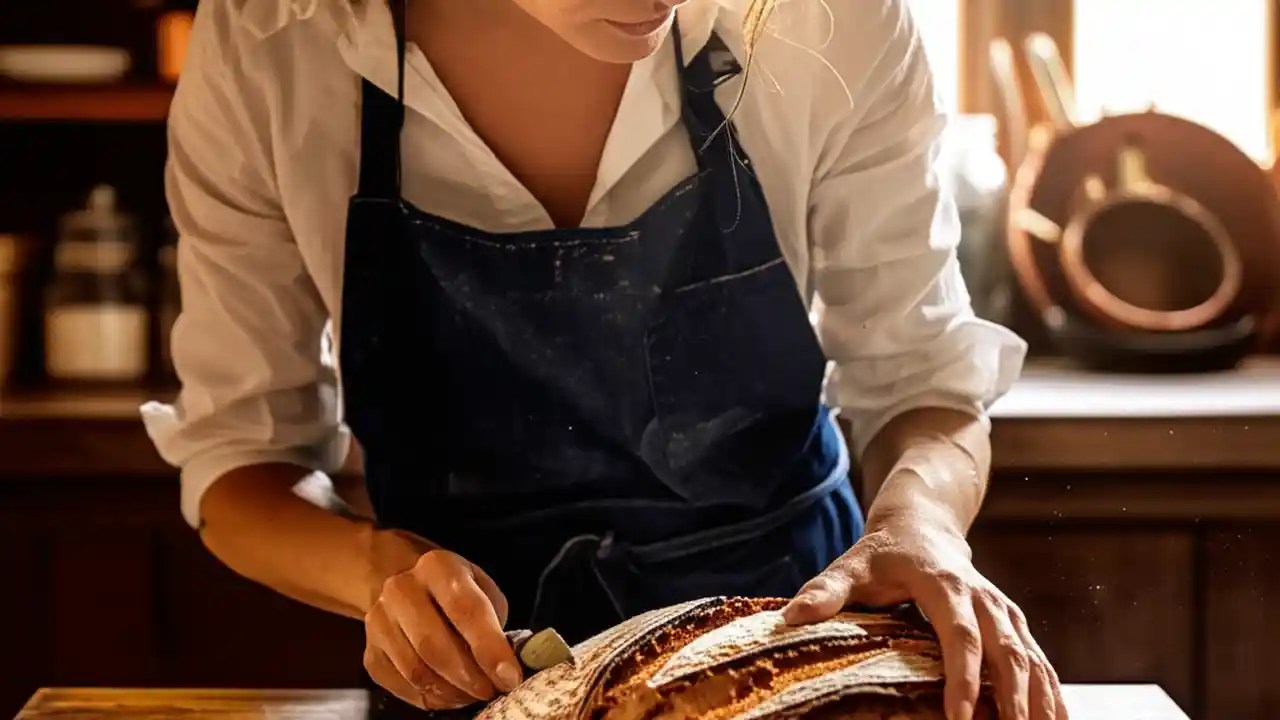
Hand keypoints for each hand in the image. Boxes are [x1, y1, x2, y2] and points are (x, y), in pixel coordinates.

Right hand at [363, 542, 522, 709]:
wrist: (403, 584)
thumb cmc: (455, 591)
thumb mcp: (482, 591)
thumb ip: (498, 624)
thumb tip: (513, 665)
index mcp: (437, 566)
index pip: (465, 609)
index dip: (489, 648)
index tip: (510, 677)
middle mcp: (401, 589)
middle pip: (434, 646)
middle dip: (469, 677)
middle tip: (492, 691)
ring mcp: (378, 621)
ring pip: (416, 671)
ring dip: (451, 692)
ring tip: (474, 694)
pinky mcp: (369, 652)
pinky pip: (400, 686)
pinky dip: (430, 699)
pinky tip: (450, 694)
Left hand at [782, 515, 1066, 719]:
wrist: (923, 526)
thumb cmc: (883, 554)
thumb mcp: (851, 565)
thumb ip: (825, 590)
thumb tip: (791, 617)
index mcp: (946, 584)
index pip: (961, 636)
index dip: (963, 677)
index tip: (959, 719)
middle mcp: (985, 599)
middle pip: (1009, 653)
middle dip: (1014, 702)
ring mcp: (1005, 612)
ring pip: (1033, 661)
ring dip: (1041, 704)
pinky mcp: (1014, 625)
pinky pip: (1041, 663)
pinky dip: (1052, 696)